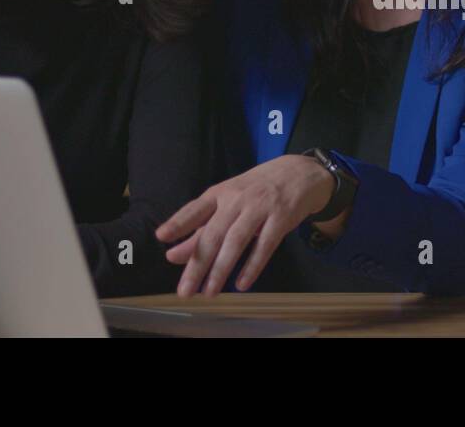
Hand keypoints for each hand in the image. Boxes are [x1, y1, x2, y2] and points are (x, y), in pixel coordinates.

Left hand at [156, 154, 334, 296]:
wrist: (301, 172)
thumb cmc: (258, 189)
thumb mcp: (229, 202)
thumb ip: (202, 228)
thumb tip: (173, 255)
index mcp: (220, 193)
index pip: (195, 209)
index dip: (179, 222)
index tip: (162, 237)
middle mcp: (237, 199)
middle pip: (213, 233)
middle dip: (197, 264)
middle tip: (185, 290)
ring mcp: (260, 208)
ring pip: (236, 241)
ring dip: (221, 269)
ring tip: (209, 292)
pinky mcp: (281, 218)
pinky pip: (265, 246)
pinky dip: (253, 266)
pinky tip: (242, 283)